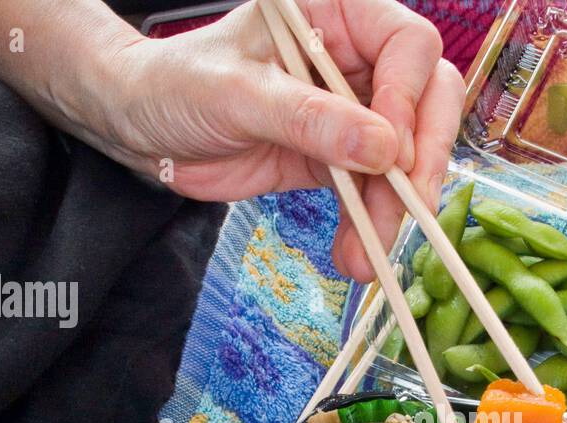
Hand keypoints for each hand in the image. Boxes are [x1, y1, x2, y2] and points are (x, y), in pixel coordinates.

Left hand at [104, 0, 465, 280]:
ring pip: (406, 156)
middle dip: (422, 160)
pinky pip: (372, 191)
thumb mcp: (239, 95)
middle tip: (411, 207)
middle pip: (427, 101)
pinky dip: (368, 224)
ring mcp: (352, 111)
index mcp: (337, 13)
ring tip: (368, 254)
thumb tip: (385, 150)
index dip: (409, 98)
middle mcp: (355, 57)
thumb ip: (309, 119)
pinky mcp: (339, 158)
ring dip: (394, 208)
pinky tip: (356, 253)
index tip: (393, 151)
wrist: (140, 128)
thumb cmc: (178, 84)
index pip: (408, 45)